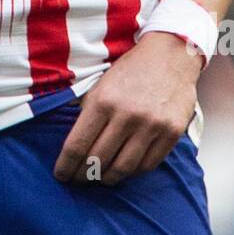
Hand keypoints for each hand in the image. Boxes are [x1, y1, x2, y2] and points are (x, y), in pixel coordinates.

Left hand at [53, 32, 202, 185]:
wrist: (171, 55)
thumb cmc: (131, 70)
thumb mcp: (100, 85)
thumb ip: (87, 113)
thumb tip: (73, 147)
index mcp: (103, 101)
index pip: (77, 145)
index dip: (66, 166)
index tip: (61, 174)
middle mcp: (127, 115)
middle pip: (98, 161)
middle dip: (84, 175)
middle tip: (79, 179)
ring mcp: (152, 126)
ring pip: (123, 169)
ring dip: (107, 178)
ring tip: (100, 177)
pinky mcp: (171, 133)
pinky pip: (147, 165)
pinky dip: (132, 172)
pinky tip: (124, 169)